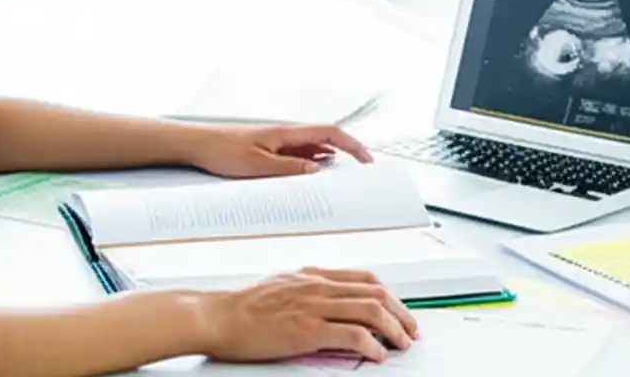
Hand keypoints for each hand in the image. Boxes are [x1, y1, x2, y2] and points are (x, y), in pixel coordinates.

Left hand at [189, 123, 373, 177]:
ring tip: (337, 181)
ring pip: (311, 149)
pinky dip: (308, 165)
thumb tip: (318, 170)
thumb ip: (290, 168)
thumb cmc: (222, 151)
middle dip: (345, 155)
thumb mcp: (258, 166)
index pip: (329, 133)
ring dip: (326, 162)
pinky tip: (309, 176)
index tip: (366, 160)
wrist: (197, 144)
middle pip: (325, 140)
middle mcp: (285, 134)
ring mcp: (278, 142)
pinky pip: (296, 156)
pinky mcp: (268, 150)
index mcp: (286, 133)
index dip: (352, 145)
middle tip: (357, 174)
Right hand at [201, 267, 419, 363]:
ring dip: (394, 328)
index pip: (363, 277)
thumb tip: (326, 300)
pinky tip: (377, 354)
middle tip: (410, 329)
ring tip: (401, 343)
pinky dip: (372, 344)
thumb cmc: (242, 307)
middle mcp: (317, 286)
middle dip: (400, 311)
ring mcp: (313, 306)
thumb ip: (306, 290)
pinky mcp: (307, 329)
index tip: (398, 310)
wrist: (218, 316)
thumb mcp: (280, 287)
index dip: (388, 294)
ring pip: (370, 309)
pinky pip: (352, 334)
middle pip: (374, 291)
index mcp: (312, 276)